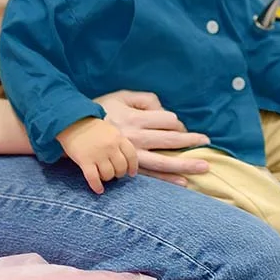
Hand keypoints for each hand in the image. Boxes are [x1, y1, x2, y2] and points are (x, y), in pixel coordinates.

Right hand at [58, 116, 137, 194]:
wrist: (71, 121)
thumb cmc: (91, 127)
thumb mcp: (110, 130)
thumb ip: (118, 142)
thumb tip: (124, 159)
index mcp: (118, 138)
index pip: (132, 156)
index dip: (132, 167)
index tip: (131, 173)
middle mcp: (111, 147)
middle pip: (121, 167)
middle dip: (119, 173)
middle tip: (114, 174)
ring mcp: (98, 154)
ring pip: (109, 174)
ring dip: (107, 178)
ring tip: (104, 177)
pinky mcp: (85, 161)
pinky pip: (93, 178)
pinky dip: (97, 186)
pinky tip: (99, 190)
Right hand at [96, 91, 210, 185]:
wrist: (72, 130)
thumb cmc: (101, 110)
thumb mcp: (122, 96)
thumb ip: (146, 99)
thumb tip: (164, 111)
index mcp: (135, 118)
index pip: (167, 121)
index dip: (178, 123)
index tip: (182, 126)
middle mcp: (134, 137)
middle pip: (169, 140)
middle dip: (191, 142)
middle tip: (207, 143)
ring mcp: (129, 155)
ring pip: (162, 161)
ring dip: (184, 165)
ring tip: (202, 168)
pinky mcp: (124, 167)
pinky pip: (148, 175)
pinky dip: (166, 179)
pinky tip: (181, 183)